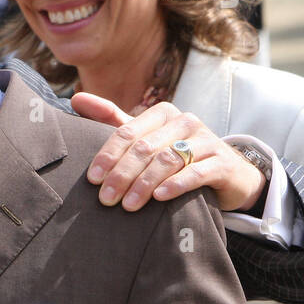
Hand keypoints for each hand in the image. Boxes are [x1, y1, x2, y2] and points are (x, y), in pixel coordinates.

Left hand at [72, 93, 266, 212]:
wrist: (227, 173)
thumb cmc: (177, 154)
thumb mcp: (145, 137)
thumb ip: (112, 119)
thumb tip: (76, 98)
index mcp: (162, 113)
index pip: (127, 132)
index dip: (107, 155)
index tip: (93, 180)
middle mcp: (185, 122)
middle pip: (144, 148)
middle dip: (122, 175)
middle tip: (106, 199)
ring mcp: (207, 141)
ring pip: (168, 160)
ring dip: (144, 184)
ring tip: (128, 205)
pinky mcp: (223, 162)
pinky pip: (196, 172)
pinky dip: (175, 184)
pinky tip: (159, 197)